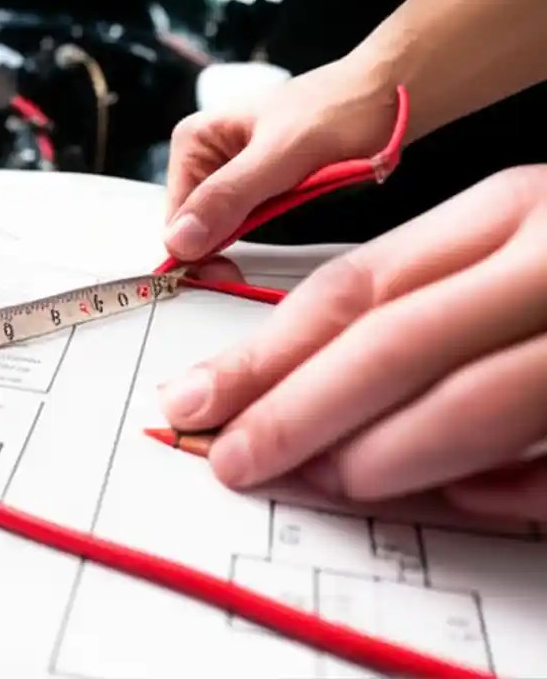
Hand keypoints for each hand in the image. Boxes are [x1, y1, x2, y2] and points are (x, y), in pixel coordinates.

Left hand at [156, 164, 546, 521]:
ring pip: (471, 404)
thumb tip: (290, 377)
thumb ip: (422, 292)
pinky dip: (499, 491)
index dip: (263, 354)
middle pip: (392, 342)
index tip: (195, 398)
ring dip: (378, 460)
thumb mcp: (514, 241)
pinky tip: (455, 500)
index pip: (355, 285)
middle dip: (294, 413)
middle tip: (232, 459)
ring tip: (321, 481)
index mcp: (510, 208)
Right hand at [164, 56, 401, 260]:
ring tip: (280, 228)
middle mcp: (208, 158)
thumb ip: (229, 197)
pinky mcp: (262, 185)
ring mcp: (235, 174)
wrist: (393, 93)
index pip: (176, 217)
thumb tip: (180, 240)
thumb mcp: (283, 155)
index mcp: (195, 141)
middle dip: (223, 247)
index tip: (226, 271)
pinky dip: (267, 233)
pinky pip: (250, 223)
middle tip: (249, 263)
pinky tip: (288, 222)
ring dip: (248, 241)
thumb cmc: (345, 108)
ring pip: (223, 229)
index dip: (197, 249)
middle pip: (197, 226)